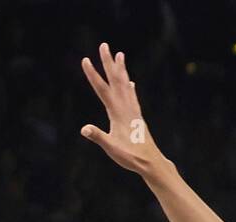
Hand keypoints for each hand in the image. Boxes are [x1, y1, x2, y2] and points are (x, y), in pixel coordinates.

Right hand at [80, 43, 165, 175]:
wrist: (151, 162)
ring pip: (125, 84)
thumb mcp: (111, 148)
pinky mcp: (137, 117)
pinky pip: (132, 96)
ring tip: (120, 54)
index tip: (85, 60)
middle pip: (115, 80)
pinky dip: (130, 87)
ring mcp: (133, 110)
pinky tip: (130, 83)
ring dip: (121, 69)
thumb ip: (98, 137)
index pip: (102, 89)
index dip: (92, 74)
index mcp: (117, 112)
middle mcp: (126, 107)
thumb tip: (84, 129)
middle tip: (104, 45)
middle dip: (108, 62)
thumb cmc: (131, 157)